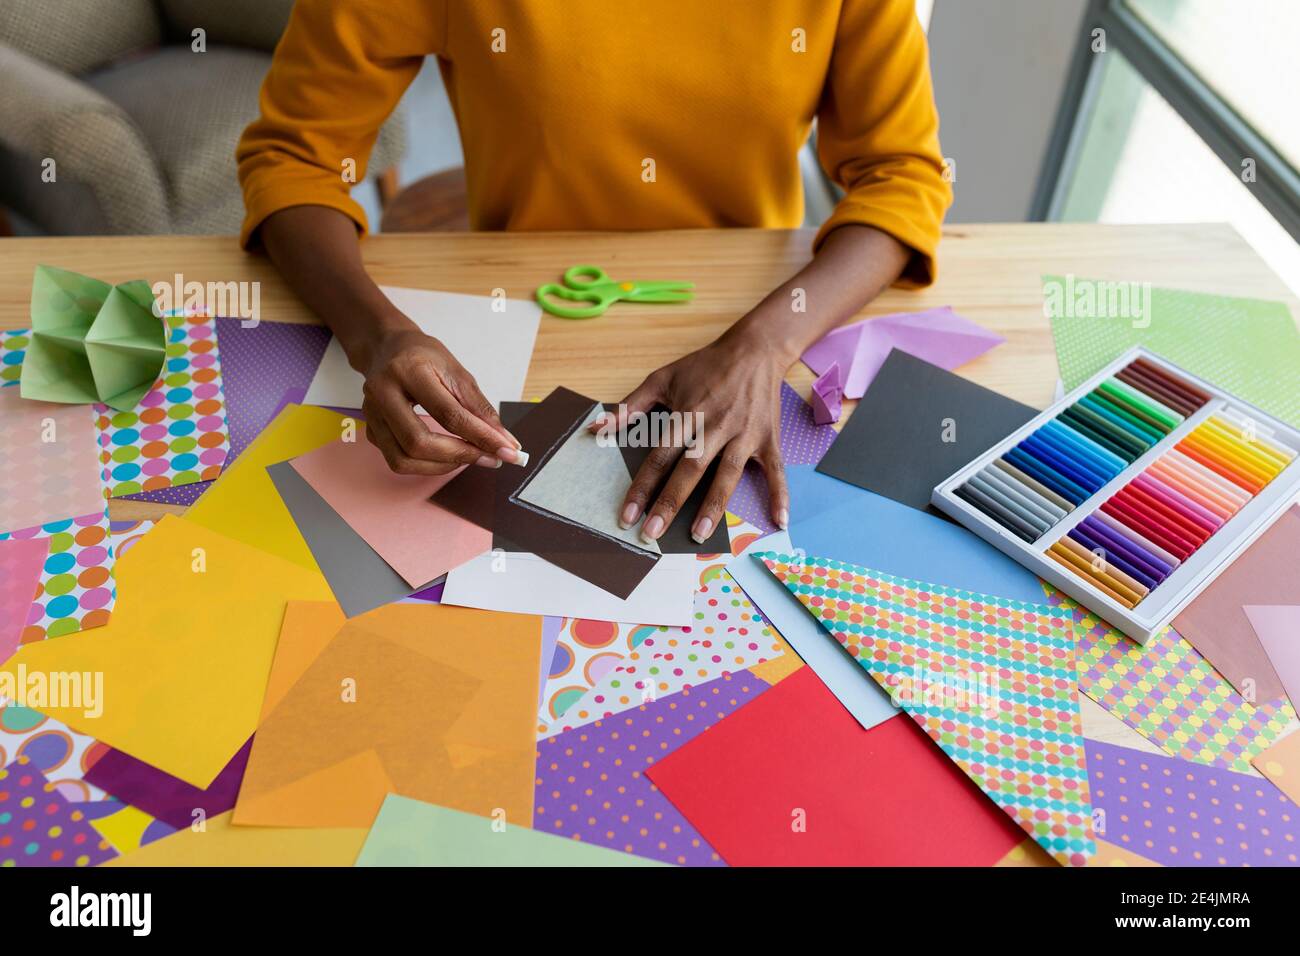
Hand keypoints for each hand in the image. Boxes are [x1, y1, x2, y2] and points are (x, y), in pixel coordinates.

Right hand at [360, 326, 520, 475]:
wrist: (388, 348)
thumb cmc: (424, 358)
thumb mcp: (457, 372)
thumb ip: (480, 409)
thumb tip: (504, 442)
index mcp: (409, 371)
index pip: (448, 414)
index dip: (480, 437)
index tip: (507, 451)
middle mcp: (383, 393)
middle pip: (419, 442)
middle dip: (460, 456)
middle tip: (489, 458)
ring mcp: (371, 414)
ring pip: (404, 459)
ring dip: (443, 466)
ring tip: (469, 457)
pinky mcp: (370, 430)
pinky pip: (398, 461)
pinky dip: (427, 465)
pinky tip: (446, 455)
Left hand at [598, 328, 791, 543]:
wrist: (755, 349)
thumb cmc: (705, 366)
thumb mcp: (662, 378)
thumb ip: (629, 406)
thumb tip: (597, 428)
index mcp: (688, 414)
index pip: (660, 456)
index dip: (642, 486)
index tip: (627, 515)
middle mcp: (716, 427)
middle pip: (690, 470)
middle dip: (670, 502)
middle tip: (652, 533)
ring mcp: (744, 435)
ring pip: (727, 475)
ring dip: (714, 507)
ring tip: (698, 535)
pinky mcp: (769, 439)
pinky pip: (776, 471)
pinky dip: (780, 495)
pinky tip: (778, 520)